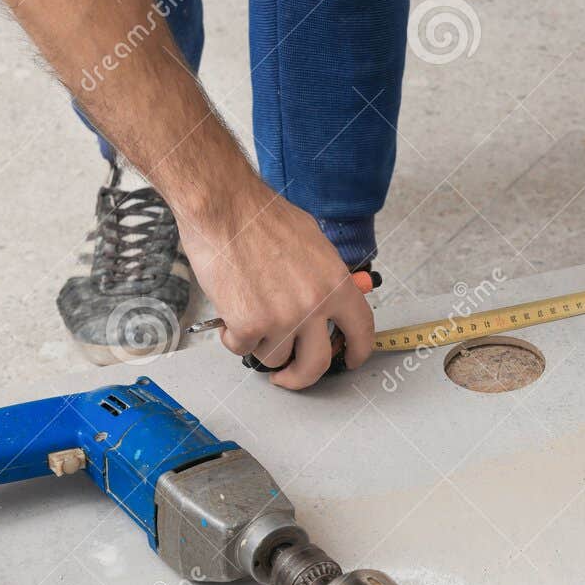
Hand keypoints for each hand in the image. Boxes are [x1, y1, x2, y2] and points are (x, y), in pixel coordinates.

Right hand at [179, 179, 374, 388]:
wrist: (223, 206)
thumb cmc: (262, 218)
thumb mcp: (313, 243)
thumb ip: (325, 277)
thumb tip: (334, 299)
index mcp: (336, 285)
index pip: (361, 331)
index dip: (357, 352)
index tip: (349, 361)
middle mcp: (314, 306)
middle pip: (316, 364)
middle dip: (300, 377)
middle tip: (287, 377)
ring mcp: (282, 318)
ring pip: (274, 357)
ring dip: (259, 344)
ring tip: (248, 312)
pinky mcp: (248, 325)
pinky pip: (242, 348)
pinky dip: (232, 336)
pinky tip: (229, 310)